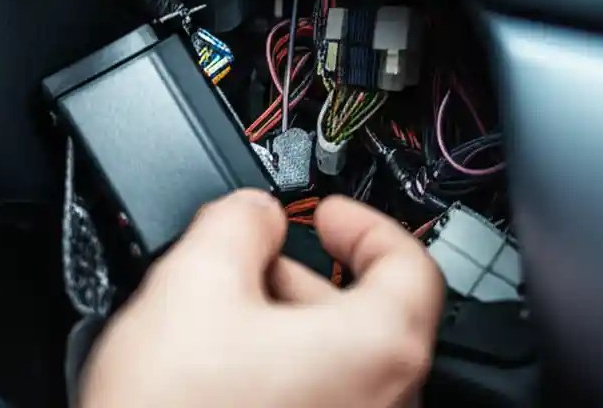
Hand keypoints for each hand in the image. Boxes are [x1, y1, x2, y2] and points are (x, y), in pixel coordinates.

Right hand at [80, 190, 445, 407]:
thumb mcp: (193, 281)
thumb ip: (240, 220)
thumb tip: (255, 213)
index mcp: (376, 350)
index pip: (409, 264)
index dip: (364, 224)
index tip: (326, 215)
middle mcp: (384, 405)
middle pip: (365, 318)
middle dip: (300, 279)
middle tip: (244, 266)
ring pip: (335, 367)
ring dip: (282, 332)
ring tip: (212, 330)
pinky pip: (317, 407)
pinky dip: (280, 382)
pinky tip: (218, 382)